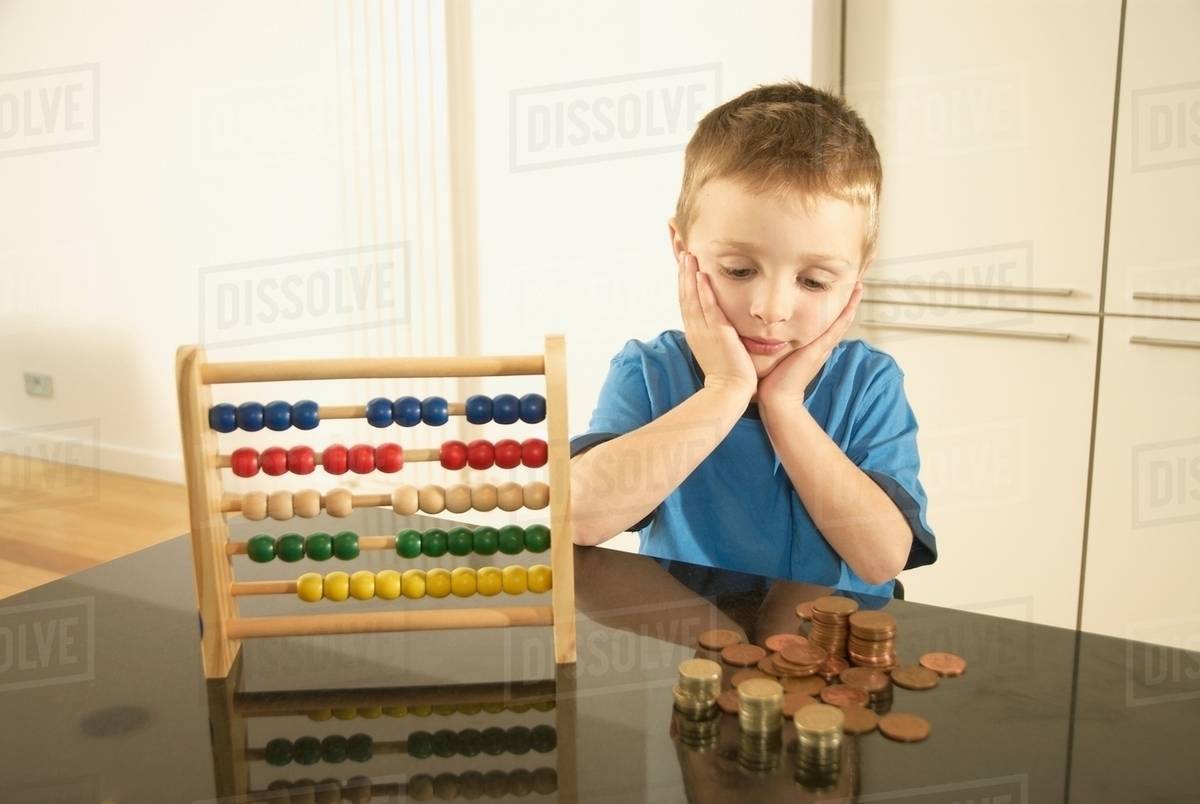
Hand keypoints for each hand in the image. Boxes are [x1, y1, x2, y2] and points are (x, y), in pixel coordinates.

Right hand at [677, 250, 756, 397]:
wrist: (729, 392)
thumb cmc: (728, 374)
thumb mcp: (717, 349)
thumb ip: (716, 334)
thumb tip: (719, 324)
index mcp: (695, 332)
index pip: (686, 302)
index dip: (683, 282)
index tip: (683, 264)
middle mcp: (696, 329)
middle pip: (684, 295)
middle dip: (683, 273)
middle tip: (682, 251)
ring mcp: (704, 331)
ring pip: (692, 298)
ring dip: (689, 276)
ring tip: (688, 256)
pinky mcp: (718, 334)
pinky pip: (708, 308)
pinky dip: (703, 291)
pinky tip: (701, 275)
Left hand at [757, 281, 864, 407]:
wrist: (777, 398)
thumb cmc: (773, 378)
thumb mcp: (779, 355)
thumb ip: (779, 344)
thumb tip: (769, 331)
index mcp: (814, 346)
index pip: (829, 323)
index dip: (837, 308)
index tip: (841, 291)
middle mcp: (822, 346)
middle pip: (840, 320)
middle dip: (849, 302)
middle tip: (859, 283)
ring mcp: (822, 348)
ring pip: (842, 322)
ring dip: (852, 304)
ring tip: (860, 286)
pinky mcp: (819, 350)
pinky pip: (836, 329)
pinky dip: (845, 315)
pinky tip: (852, 302)